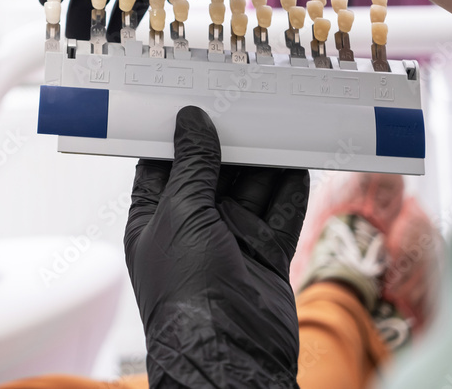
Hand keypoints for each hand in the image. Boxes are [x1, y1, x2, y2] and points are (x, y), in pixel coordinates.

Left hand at [125, 107, 309, 388]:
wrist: (230, 353)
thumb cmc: (186, 287)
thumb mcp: (181, 212)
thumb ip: (192, 165)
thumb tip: (191, 121)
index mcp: (154, 218)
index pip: (165, 165)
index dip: (180, 135)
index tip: (196, 99)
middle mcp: (191, 228)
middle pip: (212, 173)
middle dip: (230, 143)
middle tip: (248, 104)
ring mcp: (229, 242)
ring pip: (250, 190)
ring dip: (264, 161)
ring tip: (278, 122)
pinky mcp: (265, 255)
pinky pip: (280, 212)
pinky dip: (290, 186)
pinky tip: (298, 158)